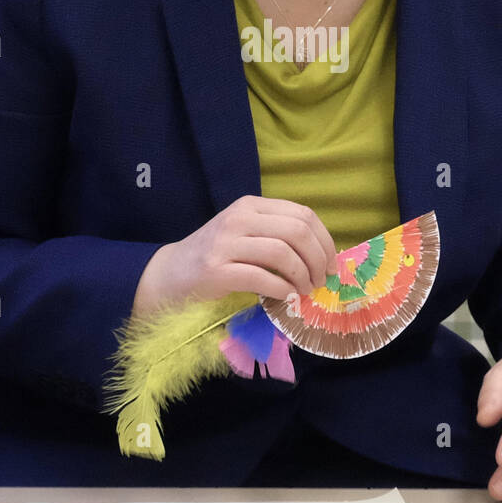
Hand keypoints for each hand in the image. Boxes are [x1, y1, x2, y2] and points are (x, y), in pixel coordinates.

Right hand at [135, 195, 339, 313]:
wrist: (169, 275)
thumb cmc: (216, 257)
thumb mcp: (246, 234)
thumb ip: (277, 235)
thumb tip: (323, 255)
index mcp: (250, 206)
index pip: (303, 214)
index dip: (325, 241)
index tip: (331, 264)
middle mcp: (239, 218)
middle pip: (297, 231)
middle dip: (318, 260)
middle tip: (320, 281)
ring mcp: (226, 243)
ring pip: (282, 253)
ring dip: (302, 276)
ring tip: (304, 291)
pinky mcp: (216, 271)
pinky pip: (260, 277)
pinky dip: (281, 289)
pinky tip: (286, 297)